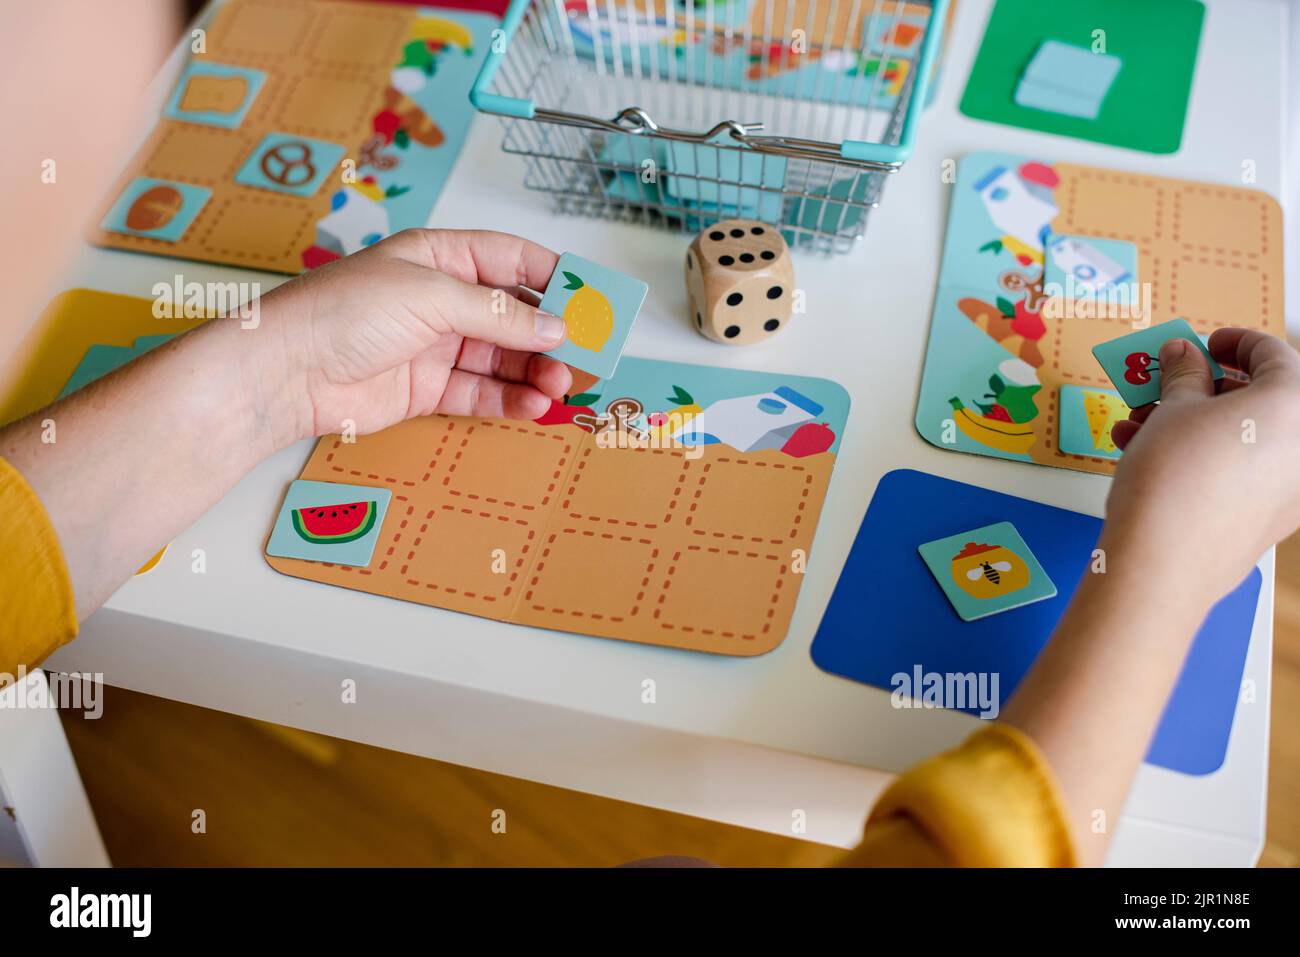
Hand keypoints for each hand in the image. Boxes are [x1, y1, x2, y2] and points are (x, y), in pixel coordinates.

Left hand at [254, 229, 571, 445]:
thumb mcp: (431, 296)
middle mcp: (442, 299)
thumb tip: (556, 326)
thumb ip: (499, 314)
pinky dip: (510, 400)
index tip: (594, 300)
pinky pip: (480, 393)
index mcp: (441, 257)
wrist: (286, 372)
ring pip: (503, 358)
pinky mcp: (427, 389)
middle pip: (515, 315)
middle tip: (586, 356)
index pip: (513, 260)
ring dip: (536, 372)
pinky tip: (534, 405)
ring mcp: (436, 346)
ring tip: (562, 386)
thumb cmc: (344, 312)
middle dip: (552, 335)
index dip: (556, 278)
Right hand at [1105, 328, 1299, 597]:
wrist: (1164, 561)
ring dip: (1194, 425)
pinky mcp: (1272, 520)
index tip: (1204, 343)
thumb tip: (1184, 356)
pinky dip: (1207, 458)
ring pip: (1248, 439)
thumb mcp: (1172, 408)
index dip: (1233, 342)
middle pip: (1261, 399)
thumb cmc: (1173, 477)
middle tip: (1167, 386)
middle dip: (1206, 389)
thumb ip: (1184, 374)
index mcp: (1295, 404)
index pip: (1273, 354)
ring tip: (1139, 426)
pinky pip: (1244, 473)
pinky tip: (1153, 458)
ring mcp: (1294, 488)